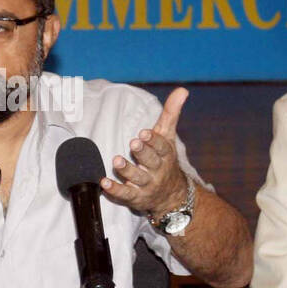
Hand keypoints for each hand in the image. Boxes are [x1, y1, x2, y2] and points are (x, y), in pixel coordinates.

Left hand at [101, 87, 191, 218]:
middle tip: (133, 143)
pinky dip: (115, 190)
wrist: (172, 196)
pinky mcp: (136, 197)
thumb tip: (182, 90)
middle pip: (151, 161)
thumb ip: (171, 114)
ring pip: (137, 178)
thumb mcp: (168, 137)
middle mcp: (158, 171)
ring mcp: (147, 185)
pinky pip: (125, 194)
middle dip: (143, 152)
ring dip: (126, 170)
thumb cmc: (165, 160)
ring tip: (116, 160)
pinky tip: (104, 183)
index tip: (144, 133)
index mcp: (166, 155)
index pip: (162, 147)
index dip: (153, 140)